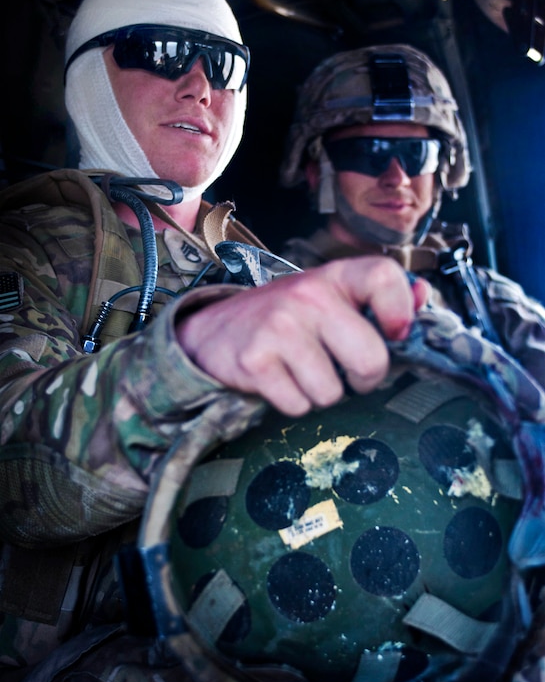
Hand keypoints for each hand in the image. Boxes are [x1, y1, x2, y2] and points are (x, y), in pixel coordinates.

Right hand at [177, 256, 424, 416]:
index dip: (401, 312)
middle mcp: (308, 295)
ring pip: (333, 392)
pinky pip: (299, 405)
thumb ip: (379, 299)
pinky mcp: (255, 361)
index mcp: (334, 276)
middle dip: (363, 379)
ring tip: (300, 371)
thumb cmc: (286, 319)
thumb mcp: (330, 299)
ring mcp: (279, 327)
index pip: (386, 276)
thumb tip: (426, 298)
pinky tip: (278, 380)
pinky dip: (291, 402)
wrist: (214, 332)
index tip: (394, 335)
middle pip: (371, 360)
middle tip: (342, 369)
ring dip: (320, 393)